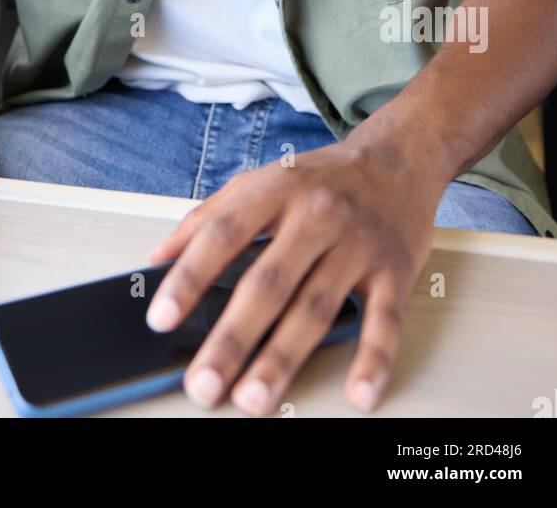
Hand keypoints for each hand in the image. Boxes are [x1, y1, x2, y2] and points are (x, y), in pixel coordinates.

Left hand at [144, 137, 445, 415]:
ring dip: (283, 358)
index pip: (223, 235)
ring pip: (315, 308)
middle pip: (268, 283)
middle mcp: (316, 215)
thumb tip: (158, 258)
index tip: (161, 317)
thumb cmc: (321, 178)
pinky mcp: (395, 271)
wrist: (398, 159)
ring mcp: (357, 244)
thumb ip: (207, 216)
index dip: (189, 277)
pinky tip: (358, 393)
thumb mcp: (260, 180)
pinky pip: (384, 320)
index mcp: (275, 189)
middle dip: (232, 338)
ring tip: (253, 398)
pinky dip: (374, 360)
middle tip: (203, 383)